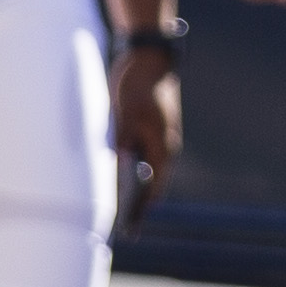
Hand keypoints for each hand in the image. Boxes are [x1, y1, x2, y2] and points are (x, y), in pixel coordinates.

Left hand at [111, 48, 180, 234]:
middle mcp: (166, 144)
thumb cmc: (136, 85)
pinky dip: (137, 171)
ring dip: (139, 188)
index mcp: (162, 145)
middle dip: (140, 204)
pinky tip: (124, 176)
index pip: (153, 187)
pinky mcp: (153, 126)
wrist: (150, 57)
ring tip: (123, 208)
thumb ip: (123, 143)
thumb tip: (119, 166)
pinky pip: (146, 156)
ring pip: (150, 169)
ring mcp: (161, 134)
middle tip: (128, 226)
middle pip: (154, 181)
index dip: (141, 209)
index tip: (131, 229)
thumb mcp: (124, 116)